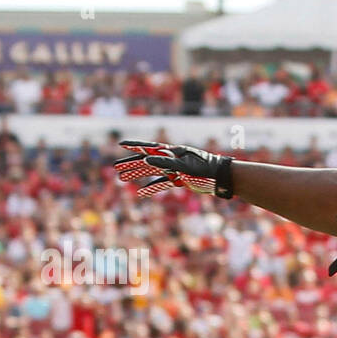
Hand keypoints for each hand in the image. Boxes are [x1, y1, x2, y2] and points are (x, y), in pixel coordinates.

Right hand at [115, 142, 233, 198]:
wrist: (221, 178)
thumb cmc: (204, 169)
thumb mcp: (184, 166)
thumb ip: (165, 163)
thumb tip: (146, 161)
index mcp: (171, 152)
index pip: (149, 148)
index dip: (135, 147)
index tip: (121, 144)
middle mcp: (171, 159)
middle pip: (146, 161)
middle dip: (131, 164)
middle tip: (116, 168)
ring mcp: (175, 170)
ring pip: (151, 172)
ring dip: (137, 175)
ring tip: (122, 179)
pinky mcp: (180, 180)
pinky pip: (162, 184)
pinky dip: (152, 188)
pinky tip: (141, 193)